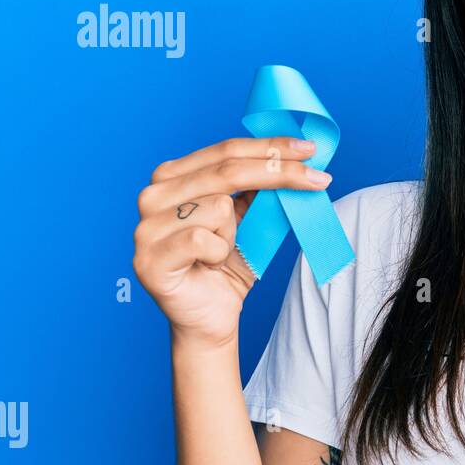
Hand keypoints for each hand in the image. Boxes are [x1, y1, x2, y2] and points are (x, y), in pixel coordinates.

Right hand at [132, 136, 332, 348]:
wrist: (211, 317)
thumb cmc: (227, 265)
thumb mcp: (249, 218)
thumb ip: (258, 187)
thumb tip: (296, 157)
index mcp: (172, 177)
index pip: (226, 150)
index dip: (270, 147)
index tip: (310, 149)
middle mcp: (152, 195)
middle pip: (227, 170)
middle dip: (279, 173)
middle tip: (319, 180)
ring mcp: (145, 227)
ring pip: (219, 206)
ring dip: (233, 234)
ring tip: (220, 253)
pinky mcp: (149, 258)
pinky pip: (203, 239)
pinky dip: (218, 254)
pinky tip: (208, 266)